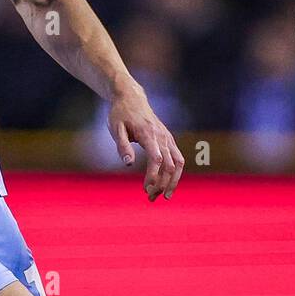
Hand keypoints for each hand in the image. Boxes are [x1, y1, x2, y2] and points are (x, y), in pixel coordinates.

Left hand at [107, 82, 184, 200]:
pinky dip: (175, 173)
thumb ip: (122, 145)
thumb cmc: (120, 114)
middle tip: (150, 198)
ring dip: (173, 182)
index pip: (156, 159)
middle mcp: (162, 136)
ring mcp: (168, 138)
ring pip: (178, 163)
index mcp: (148, 134)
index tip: (146, 189)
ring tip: (164, 196)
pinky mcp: (169, 139)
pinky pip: (178, 159)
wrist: (132, 98)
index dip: (154, 176)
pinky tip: (167, 184)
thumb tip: (128, 163)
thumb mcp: (115, 128)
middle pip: (170, 165)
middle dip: (162, 184)